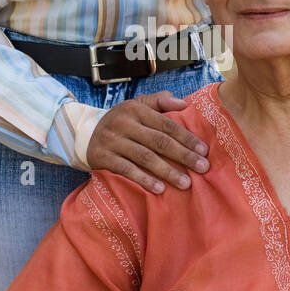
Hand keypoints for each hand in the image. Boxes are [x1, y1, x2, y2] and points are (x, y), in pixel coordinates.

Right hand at [86, 92, 209, 193]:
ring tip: (185, 183)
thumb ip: (160, 101)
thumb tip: (184, 104)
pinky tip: (159, 189)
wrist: (85, 133)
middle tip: (203, 168)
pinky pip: (126, 169)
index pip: (166, 124)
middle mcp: (124, 123)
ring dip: (167, 171)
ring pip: (144, 157)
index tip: (204, 150)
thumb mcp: (138, 105)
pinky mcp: (102, 157)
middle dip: (183, 155)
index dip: (186, 137)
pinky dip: (143, 179)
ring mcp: (112, 141)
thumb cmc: (122, 121)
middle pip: (159, 141)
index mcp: (137, 109)